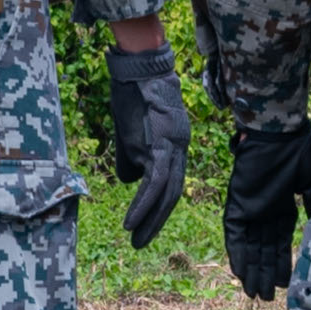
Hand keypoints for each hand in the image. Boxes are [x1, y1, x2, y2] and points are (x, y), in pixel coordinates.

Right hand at [106, 46, 192, 244]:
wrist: (137, 67)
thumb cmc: (131, 93)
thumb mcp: (130, 131)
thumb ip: (131, 157)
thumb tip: (130, 181)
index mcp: (175, 145)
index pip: (171, 182)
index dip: (158, 205)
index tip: (144, 224)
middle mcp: (180, 147)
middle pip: (174, 192)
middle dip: (157, 220)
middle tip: (141, 242)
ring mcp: (175, 146)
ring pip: (167, 191)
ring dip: (151, 219)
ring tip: (136, 239)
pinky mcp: (163, 143)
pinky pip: (156, 182)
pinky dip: (144, 204)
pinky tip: (131, 221)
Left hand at [221, 123, 310, 302]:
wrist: (279, 134)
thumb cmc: (298, 153)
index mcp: (282, 208)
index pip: (280, 244)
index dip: (282, 264)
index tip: (285, 285)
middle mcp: (264, 213)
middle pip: (263, 250)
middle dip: (265, 274)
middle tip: (266, 298)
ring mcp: (249, 210)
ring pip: (248, 247)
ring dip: (250, 270)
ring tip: (254, 293)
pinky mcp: (237, 205)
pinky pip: (234, 234)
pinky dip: (237, 253)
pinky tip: (240, 272)